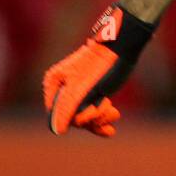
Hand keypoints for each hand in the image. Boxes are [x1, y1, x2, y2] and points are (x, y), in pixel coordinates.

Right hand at [42, 3, 155, 136]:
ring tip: (114, 113)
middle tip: (109, 107)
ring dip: (100, 119)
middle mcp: (62, 89)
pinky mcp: (91, 92)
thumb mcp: (81, 87)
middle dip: (92, 118)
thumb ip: (66, 108)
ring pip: (84, 117)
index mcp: (54, 84)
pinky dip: (102, 121)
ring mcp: (77, 91)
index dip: (75, 119)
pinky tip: (110, 130)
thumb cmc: (100, 64)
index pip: (57, 116)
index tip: (93, 111)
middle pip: (72, 118)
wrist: (122, 46)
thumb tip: (56, 130)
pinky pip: (92, 114)